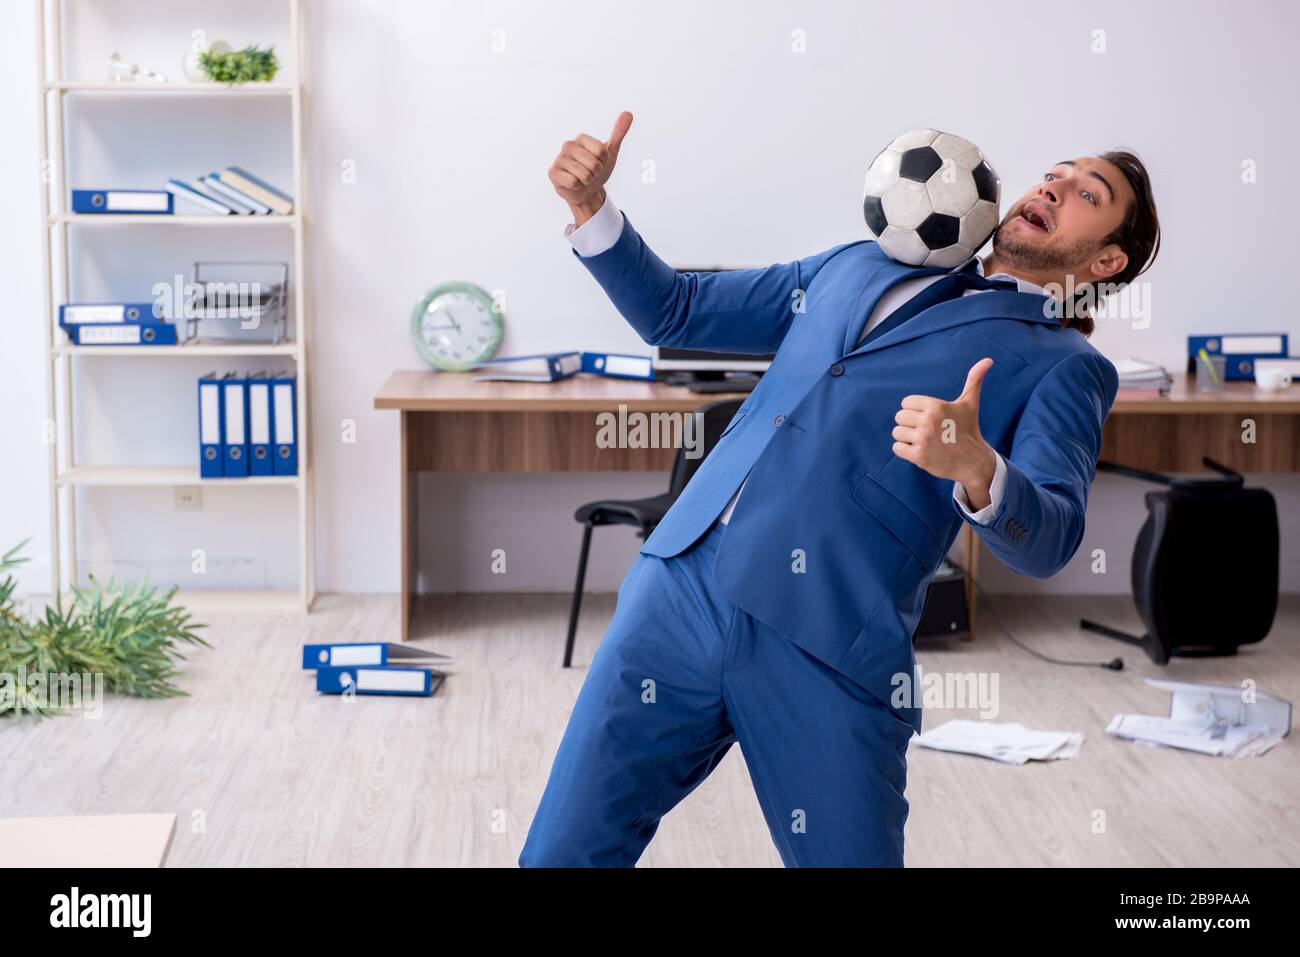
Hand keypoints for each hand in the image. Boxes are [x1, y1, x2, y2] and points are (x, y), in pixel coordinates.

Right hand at [549, 111, 633, 225]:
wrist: (587, 191)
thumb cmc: (597, 170)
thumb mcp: (610, 152)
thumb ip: (618, 133)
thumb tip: (628, 113)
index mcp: (581, 138)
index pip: (601, 151)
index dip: (603, 161)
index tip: (598, 162)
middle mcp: (568, 145)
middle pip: (594, 163)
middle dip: (596, 173)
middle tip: (590, 173)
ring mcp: (559, 159)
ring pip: (584, 174)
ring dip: (587, 181)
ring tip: (582, 179)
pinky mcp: (553, 173)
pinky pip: (573, 182)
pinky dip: (577, 187)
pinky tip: (573, 184)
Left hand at [891, 358, 997, 506]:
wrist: (973, 461)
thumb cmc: (969, 429)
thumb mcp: (970, 404)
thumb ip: (974, 380)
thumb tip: (988, 359)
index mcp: (935, 406)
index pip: (906, 403)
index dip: (915, 410)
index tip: (929, 418)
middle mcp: (928, 421)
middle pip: (899, 417)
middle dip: (910, 424)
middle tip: (927, 431)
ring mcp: (923, 439)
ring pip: (897, 433)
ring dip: (907, 438)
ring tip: (924, 441)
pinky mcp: (918, 456)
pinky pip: (896, 448)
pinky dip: (905, 451)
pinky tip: (920, 451)